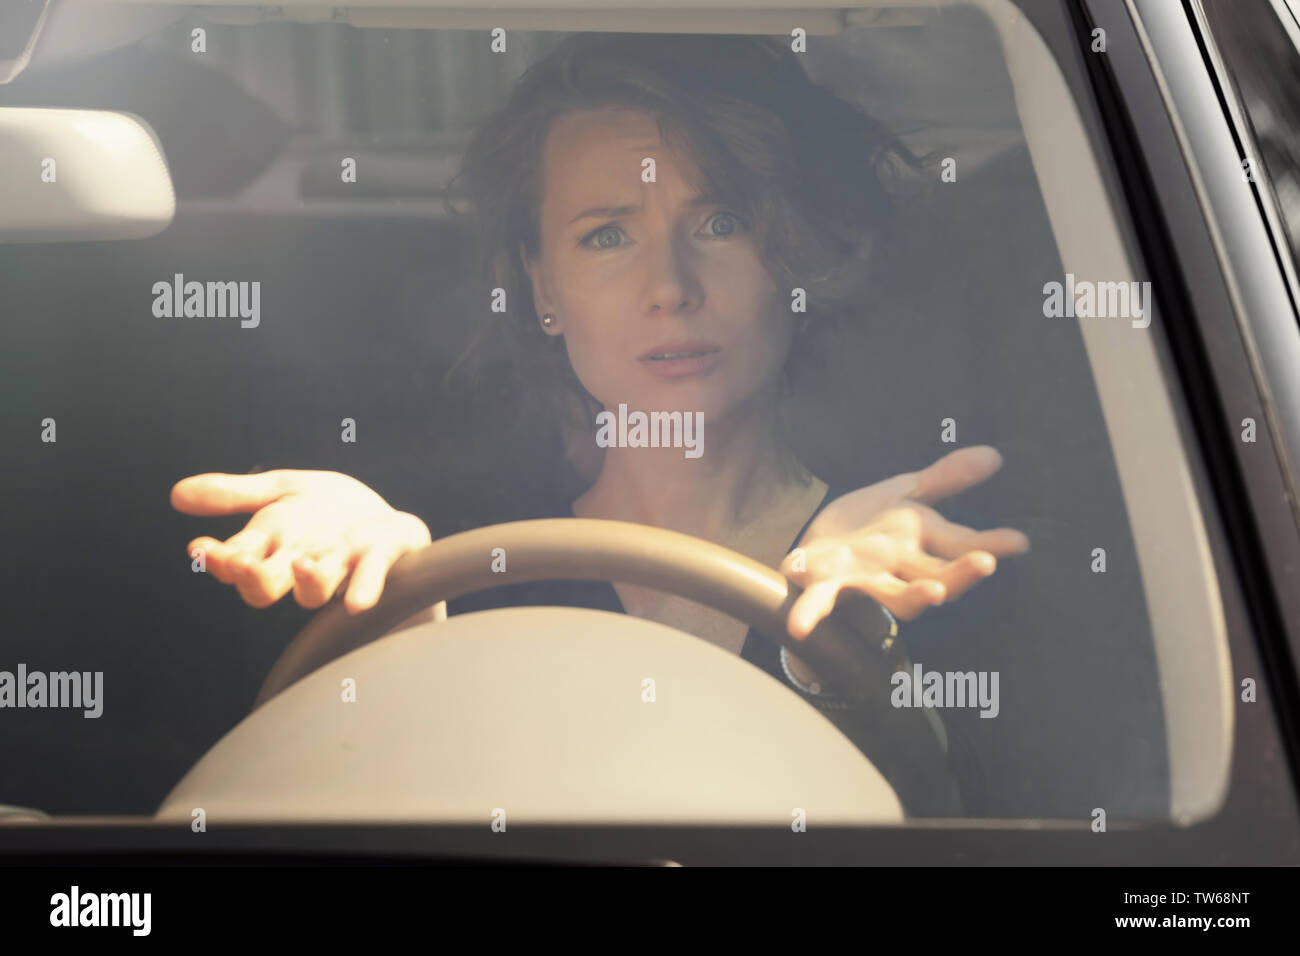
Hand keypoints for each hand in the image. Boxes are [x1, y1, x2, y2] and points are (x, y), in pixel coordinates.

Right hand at [170, 470, 431, 613]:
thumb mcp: (280, 491)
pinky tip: (358, 603)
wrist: (384, 519)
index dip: (218, 560)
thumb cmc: (326, 512)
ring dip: (308, 581)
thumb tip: (175, 494)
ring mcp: (340, 566)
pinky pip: (370, 579)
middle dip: (253, 576)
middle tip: (240, 564)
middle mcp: (301, 565)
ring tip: (302, 567)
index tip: (201, 548)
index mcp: (273, 549)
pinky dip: (364, 589)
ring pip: (317, 589)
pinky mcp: (377, 559)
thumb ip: (234, 495)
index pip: (236, 563)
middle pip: (269, 585)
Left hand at [780, 446, 1028, 638]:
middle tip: (985, 564)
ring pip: (895, 597)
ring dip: (914, 597)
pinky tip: (801, 626)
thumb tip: (995, 454)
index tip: (1019, 541)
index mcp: (918, 544)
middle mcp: (897, 569)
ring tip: (934, 593)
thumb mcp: (904, 493)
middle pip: (937, 577)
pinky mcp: (822, 585)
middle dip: (961, 574)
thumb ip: (945, 478)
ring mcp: (862, 581)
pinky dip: (810, 614)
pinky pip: (818, 602)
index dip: (991, 544)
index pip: (961, 544)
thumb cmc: (866, 526)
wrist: (814, 546)